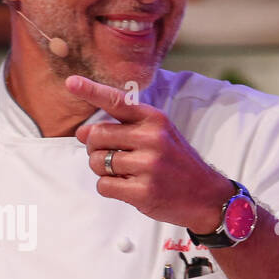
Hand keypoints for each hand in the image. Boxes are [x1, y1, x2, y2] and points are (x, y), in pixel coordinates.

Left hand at [69, 74, 229, 231]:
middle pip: (97, 136)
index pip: (117, 101)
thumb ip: (121, 130)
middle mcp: (152, 138)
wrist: (207, 196)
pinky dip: (109, 188)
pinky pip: (103, 186)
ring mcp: (148, 165)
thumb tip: (81, 132)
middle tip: (111, 156)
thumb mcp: (158, 136)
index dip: (91, 91)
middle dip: (95, 148)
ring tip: (125, 173)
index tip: (71, 82)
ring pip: (97, 163)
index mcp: (154, 119)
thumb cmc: (176, 164)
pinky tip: (129, 188)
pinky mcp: (143, 191)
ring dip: (102, 170)